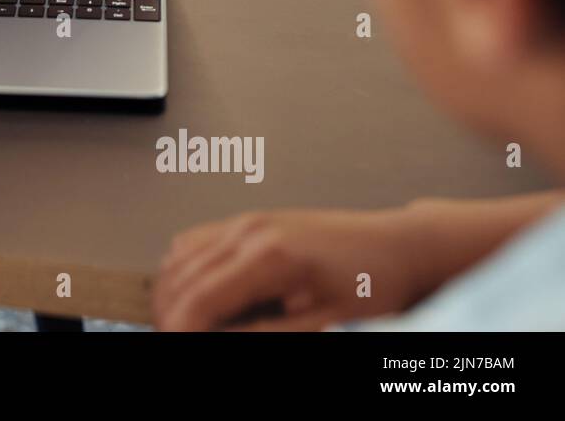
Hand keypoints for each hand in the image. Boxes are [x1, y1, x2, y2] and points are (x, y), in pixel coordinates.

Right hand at [153, 207, 429, 330]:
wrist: (396, 245)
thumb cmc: (374, 284)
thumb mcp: (329, 323)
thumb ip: (271, 334)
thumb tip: (219, 340)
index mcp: (269, 254)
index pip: (200, 298)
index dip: (180, 330)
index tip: (176, 346)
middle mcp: (248, 229)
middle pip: (180, 278)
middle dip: (170, 316)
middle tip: (178, 340)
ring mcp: (244, 220)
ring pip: (177, 258)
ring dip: (171, 295)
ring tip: (186, 326)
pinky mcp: (245, 221)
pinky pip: (191, 243)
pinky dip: (181, 273)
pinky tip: (197, 297)